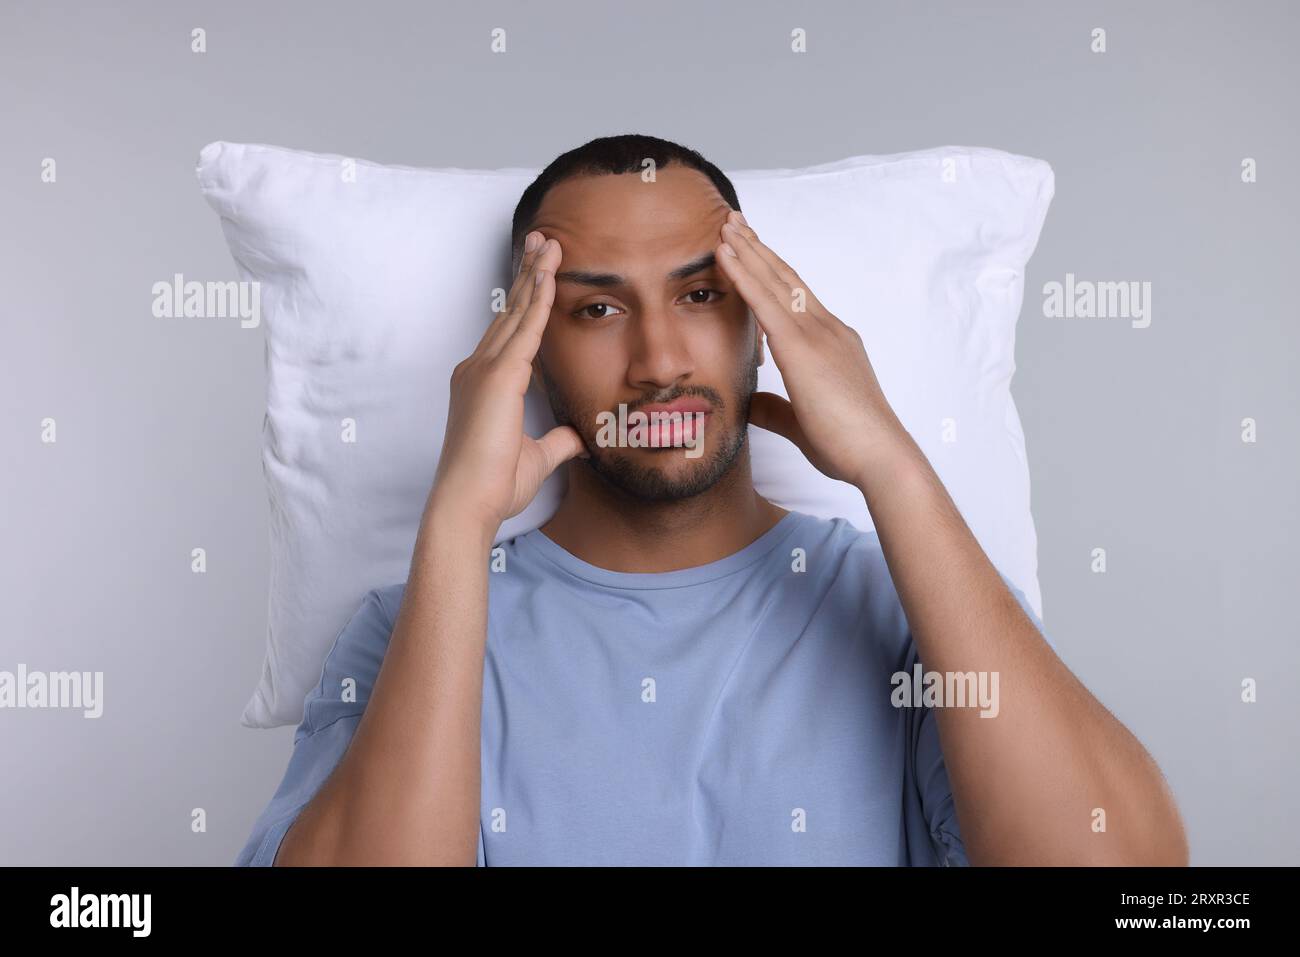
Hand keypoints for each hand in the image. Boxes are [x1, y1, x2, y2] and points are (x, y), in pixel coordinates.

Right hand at [427, 232, 585, 533]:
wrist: (469, 502)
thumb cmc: (493, 486)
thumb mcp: (537, 457)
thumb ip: (558, 441)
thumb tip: (579, 437)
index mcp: (484, 384)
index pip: (509, 332)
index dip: (523, 300)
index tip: (537, 272)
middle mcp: (478, 369)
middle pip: (509, 311)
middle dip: (527, 273)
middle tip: (542, 239)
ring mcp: (484, 369)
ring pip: (515, 310)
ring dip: (533, 273)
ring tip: (548, 241)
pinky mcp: (498, 376)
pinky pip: (524, 328)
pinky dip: (537, 298)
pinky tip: (549, 273)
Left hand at [714, 210, 907, 488]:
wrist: (880, 456)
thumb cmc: (851, 445)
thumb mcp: (804, 423)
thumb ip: (778, 409)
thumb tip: (754, 404)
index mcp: (833, 344)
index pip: (796, 299)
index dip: (773, 272)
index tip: (753, 251)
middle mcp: (827, 330)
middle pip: (786, 278)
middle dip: (759, 248)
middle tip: (735, 222)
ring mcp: (817, 334)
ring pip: (775, 280)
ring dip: (748, 250)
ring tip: (726, 225)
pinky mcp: (802, 347)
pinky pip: (765, 301)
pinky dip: (743, 274)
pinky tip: (725, 255)